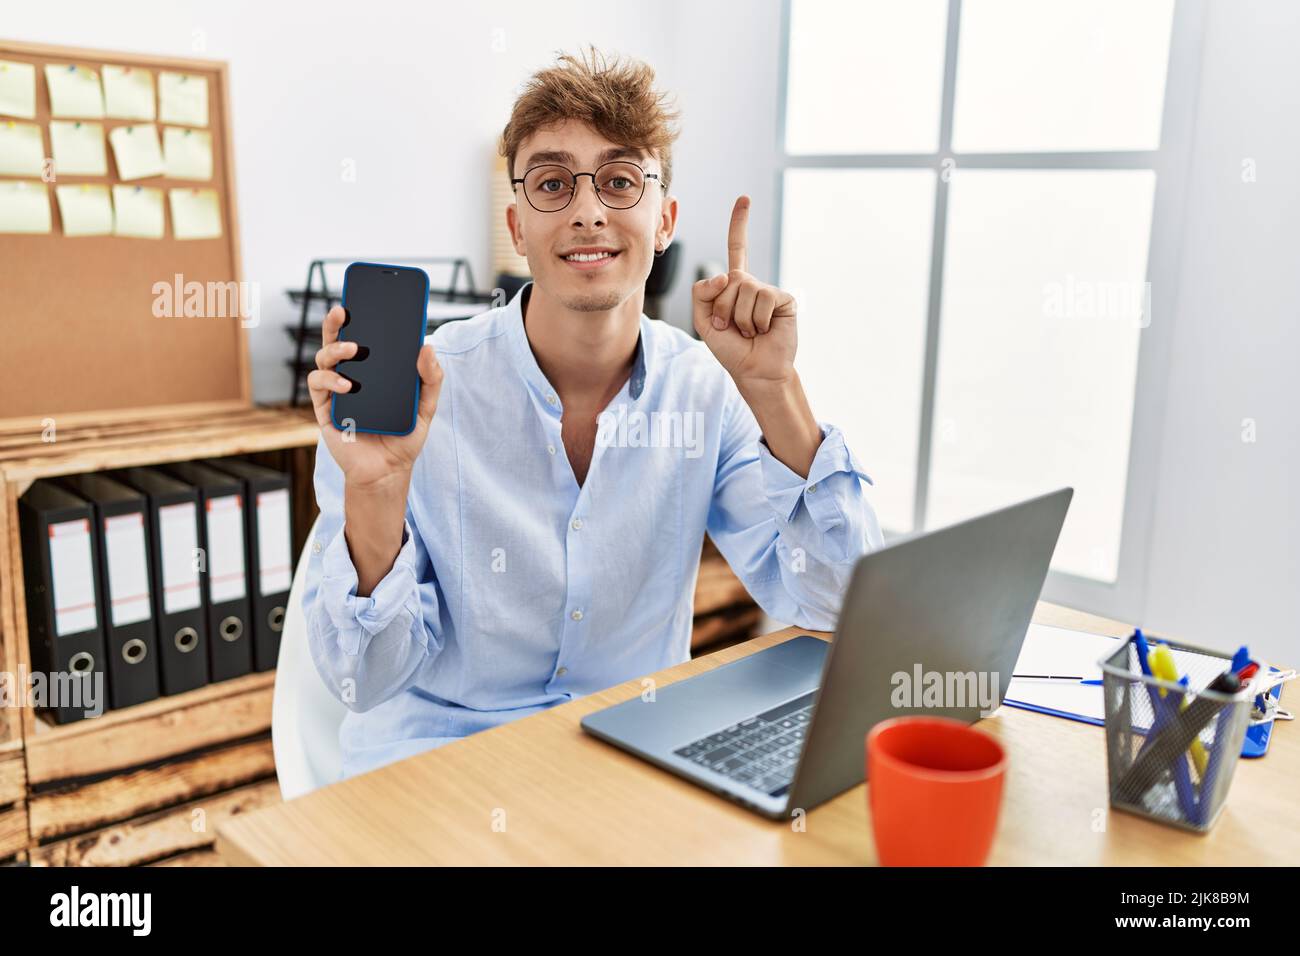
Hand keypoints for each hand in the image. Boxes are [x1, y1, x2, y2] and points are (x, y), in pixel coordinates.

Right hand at [307, 305, 442, 489]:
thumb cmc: (403, 436)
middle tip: (344, 308)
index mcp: (374, 369)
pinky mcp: (325, 408)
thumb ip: (431, 378)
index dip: (363, 315)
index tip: (367, 295)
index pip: (367, 336)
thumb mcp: (426, 406)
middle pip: (338, 339)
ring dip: (336, 348)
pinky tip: (347, 385)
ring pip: (324, 357)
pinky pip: (319, 385)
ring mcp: (335, 390)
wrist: (387, 470)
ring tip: (354, 349)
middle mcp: (351, 373)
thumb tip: (427, 346)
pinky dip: (331, 380)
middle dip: (337, 321)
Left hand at [692, 196, 798, 388]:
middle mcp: (753, 284)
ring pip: (743, 290)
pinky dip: (757, 320)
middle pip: (728, 281)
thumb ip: (702, 293)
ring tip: (749, 331)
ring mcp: (769, 291)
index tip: (744, 199)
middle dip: (722, 309)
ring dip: (739, 318)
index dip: (739, 224)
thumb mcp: (704, 321)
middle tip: (732, 328)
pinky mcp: (784, 299)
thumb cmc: (731, 348)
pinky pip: (762, 299)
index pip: (737, 250)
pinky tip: (764, 330)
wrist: (755, 370)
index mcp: (734, 286)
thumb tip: (727, 275)